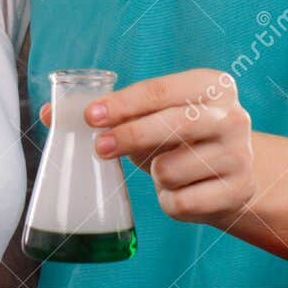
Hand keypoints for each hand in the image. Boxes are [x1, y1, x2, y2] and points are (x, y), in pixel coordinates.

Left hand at [41, 68, 254, 227]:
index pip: (159, 90)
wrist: (234, 173)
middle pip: (172, 124)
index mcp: (212, 85)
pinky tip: (181, 191)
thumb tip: (49, 113)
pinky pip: (181, 202)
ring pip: (171, 169)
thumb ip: (109, 111)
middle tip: (99, 146)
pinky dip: (170, 201)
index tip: (90, 116)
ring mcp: (239, 155)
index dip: (122, 104)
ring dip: (155, 174)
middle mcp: (232, 116)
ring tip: (166, 169)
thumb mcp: (154, 117)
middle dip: (129, 135)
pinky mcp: (237, 192)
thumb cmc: (181, 138)